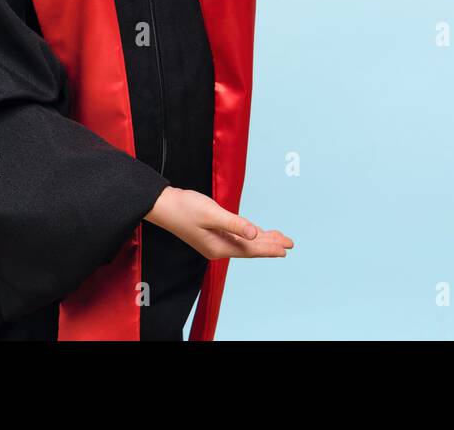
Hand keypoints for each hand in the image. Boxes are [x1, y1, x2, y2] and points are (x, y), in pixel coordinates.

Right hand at [145, 187, 293, 260]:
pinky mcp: (212, 233)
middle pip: (250, 248)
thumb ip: (235, 224)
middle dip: (271, 245)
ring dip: (262, 239)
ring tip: (280, 238)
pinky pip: (237, 236)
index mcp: (219, 247)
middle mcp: (218, 248)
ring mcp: (215, 241)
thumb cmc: (184, 208)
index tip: (286, 248)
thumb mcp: (211, 214)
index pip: (251, 249)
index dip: (270, 248)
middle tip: (290, 243)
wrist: (162, 205)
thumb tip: (255, 235)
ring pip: (245, 241)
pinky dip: (250, 233)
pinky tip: (257, 232)